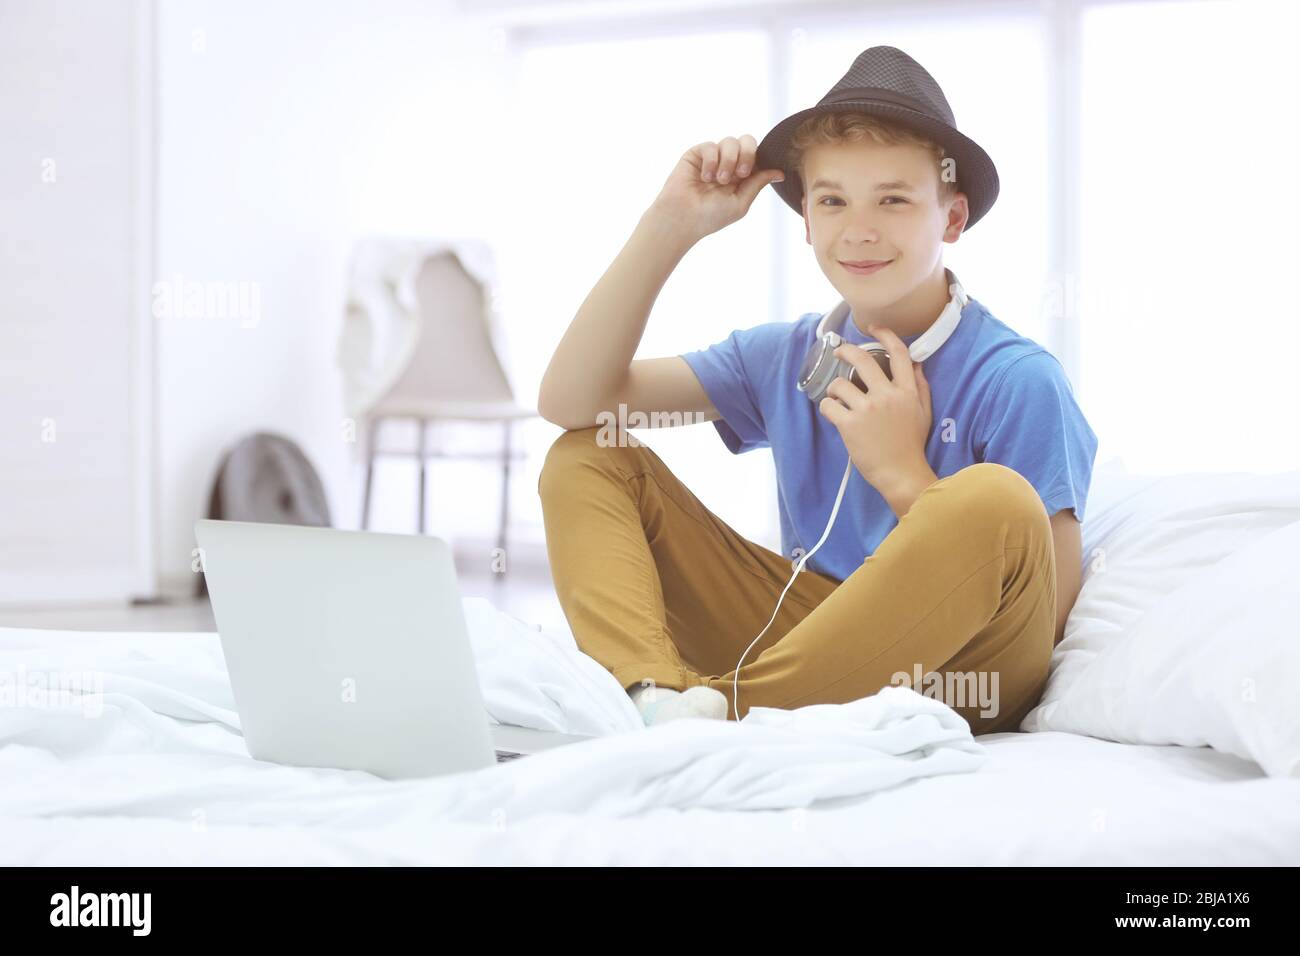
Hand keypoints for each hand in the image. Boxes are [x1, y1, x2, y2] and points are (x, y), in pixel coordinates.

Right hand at [651, 135, 785, 242]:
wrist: (683, 218)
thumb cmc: (711, 216)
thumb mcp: (741, 202)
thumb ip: (758, 183)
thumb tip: (780, 172)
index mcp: (742, 175)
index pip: (758, 156)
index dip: (759, 159)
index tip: (751, 175)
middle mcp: (729, 163)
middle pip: (748, 140)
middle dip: (748, 154)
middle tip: (741, 173)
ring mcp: (713, 157)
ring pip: (730, 141)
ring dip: (728, 161)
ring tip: (719, 180)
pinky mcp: (697, 153)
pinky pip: (711, 145)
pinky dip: (711, 161)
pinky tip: (705, 178)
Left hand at [817, 325, 934, 496]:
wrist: (902, 473)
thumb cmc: (911, 445)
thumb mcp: (924, 413)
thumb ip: (921, 387)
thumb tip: (917, 364)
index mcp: (907, 391)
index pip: (898, 354)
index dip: (885, 335)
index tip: (873, 329)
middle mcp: (887, 395)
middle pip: (863, 360)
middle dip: (846, 351)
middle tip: (839, 351)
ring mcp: (868, 409)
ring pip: (840, 384)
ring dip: (834, 388)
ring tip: (837, 398)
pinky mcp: (851, 424)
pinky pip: (829, 405)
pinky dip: (827, 407)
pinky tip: (833, 413)